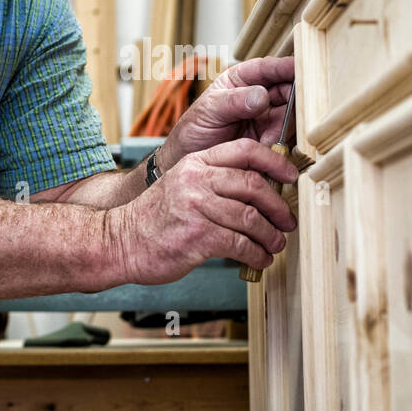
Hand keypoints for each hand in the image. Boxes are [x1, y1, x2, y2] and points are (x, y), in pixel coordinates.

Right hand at [106, 138, 299, 286]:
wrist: (120, 242)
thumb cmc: (155, 219)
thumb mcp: (182, 185)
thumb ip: (215, 181)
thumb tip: (259, 191)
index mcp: (196, 163)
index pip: (244, 151)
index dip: (275, 162)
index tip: (291, 176)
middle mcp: (197, 180)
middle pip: (253, 185)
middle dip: (278, 205)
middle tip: (288, 220)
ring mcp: (196, 207)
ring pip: (250, 217)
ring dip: (270, 235)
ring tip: (275, 244)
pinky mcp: (197, 237)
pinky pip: (240, 244)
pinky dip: (256, 254)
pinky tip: (259, 260)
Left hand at [157, 56, 294, 170]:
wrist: (190, 160)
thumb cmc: (194, 129)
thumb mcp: (209, 111)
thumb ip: (233, 102)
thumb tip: (261, 96)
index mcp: (241, 79)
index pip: (267, 68)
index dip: (284, 67)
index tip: (300, 67)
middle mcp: (258, 95)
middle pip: (287, 89)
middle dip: (294, 97)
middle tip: (294, 108)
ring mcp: (266, 116)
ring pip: (291, 113)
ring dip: (287, 124)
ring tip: (268, 136)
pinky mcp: (270, 138)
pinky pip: (286, 136)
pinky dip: (283, 141)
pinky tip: (270, 146)